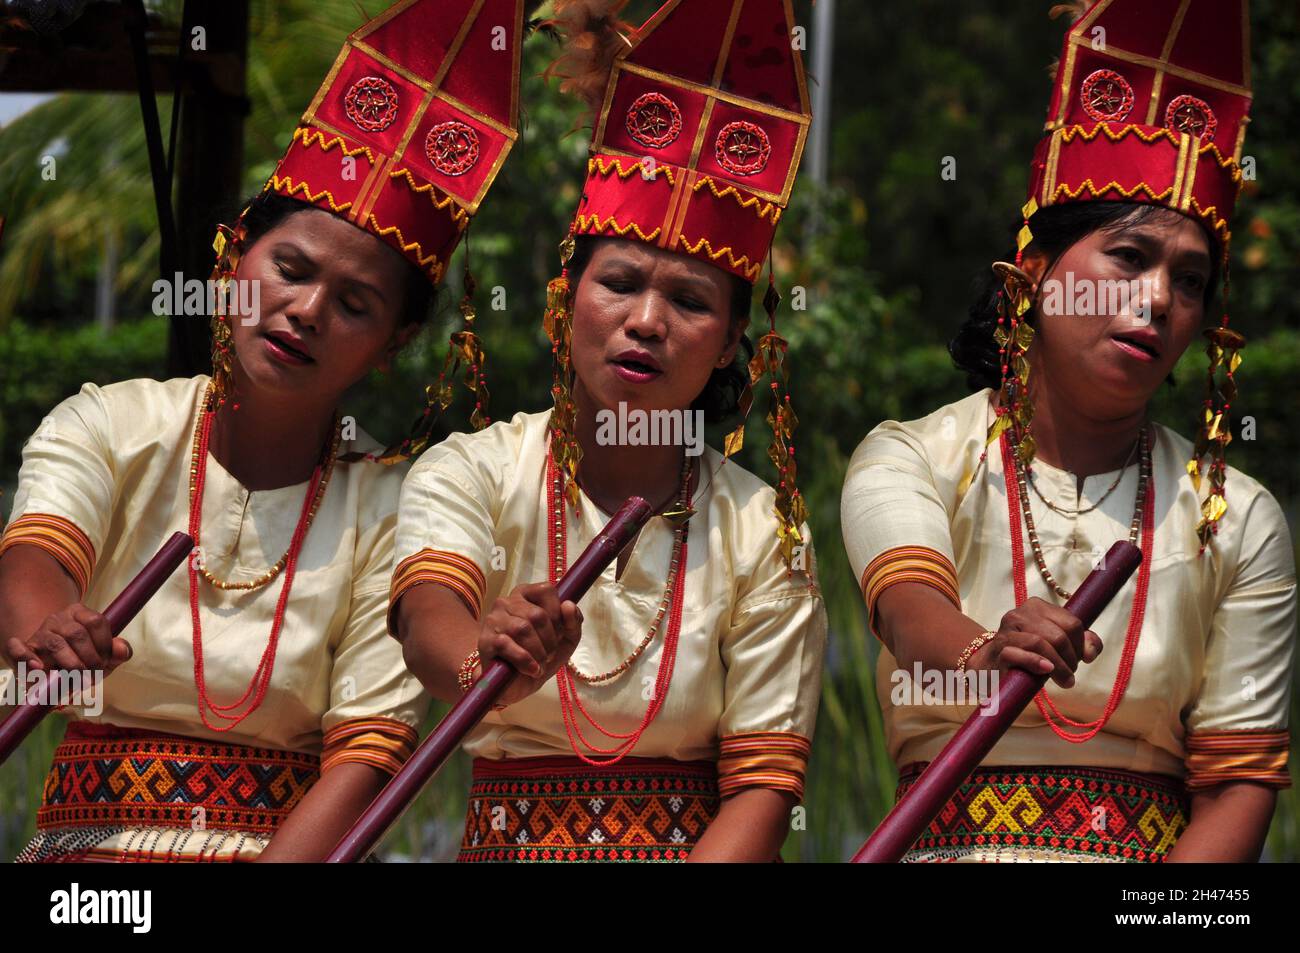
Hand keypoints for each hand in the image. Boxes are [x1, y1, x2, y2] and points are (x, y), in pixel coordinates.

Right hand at [5, 603, 130, 674]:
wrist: (52, 665)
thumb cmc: (82, 659)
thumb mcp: (103, 656)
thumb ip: (117, 653)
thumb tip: (123, 651)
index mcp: (80, 613)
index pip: (96, 621)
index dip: (105, 644)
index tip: (106, 663)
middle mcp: (59, 618)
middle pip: (78, 634)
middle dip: (89, 658)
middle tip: (93, 675)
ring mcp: (40, 632)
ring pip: (56, 644)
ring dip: (70, 664)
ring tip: (77, 679)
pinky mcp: (24, 648)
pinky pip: (17, 648)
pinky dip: (26, 657)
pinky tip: (38, 668)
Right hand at [477, 583, 581, 706]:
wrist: (516, 684)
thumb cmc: (540, 655)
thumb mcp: (565, 639)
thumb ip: (573, 621)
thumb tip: (568, 605)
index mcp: (526, 594)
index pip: (547, 590)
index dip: (557, 614)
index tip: (558, 633)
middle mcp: (506, 601)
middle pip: (537, 614)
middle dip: (550, 640)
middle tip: (549, 655)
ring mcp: (493, 620)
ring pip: (522, 628)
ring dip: (538, 652)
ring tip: (540, 664)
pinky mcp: (485, 640)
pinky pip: (507, 644)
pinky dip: (525, 661)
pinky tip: (531, 669)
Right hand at [967, 597, 1100, 687]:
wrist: (990, 666)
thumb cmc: (1028, 655)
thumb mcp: (1056, 645)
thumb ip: (1081, 643)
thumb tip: (1090, 653)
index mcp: (1036, 606)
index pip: (1072, 623)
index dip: (1081, 644)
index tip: (1080, 660)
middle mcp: (1020, 613)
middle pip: (1059, 634)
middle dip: (1070, 658)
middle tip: (1070, 674)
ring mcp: (1007, 631)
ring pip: (1040, 643)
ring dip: (1058, 666)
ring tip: (1064, 680)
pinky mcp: (998, 649)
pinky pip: (1019, 653)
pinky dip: (1036, 662)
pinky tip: (1045, 671)